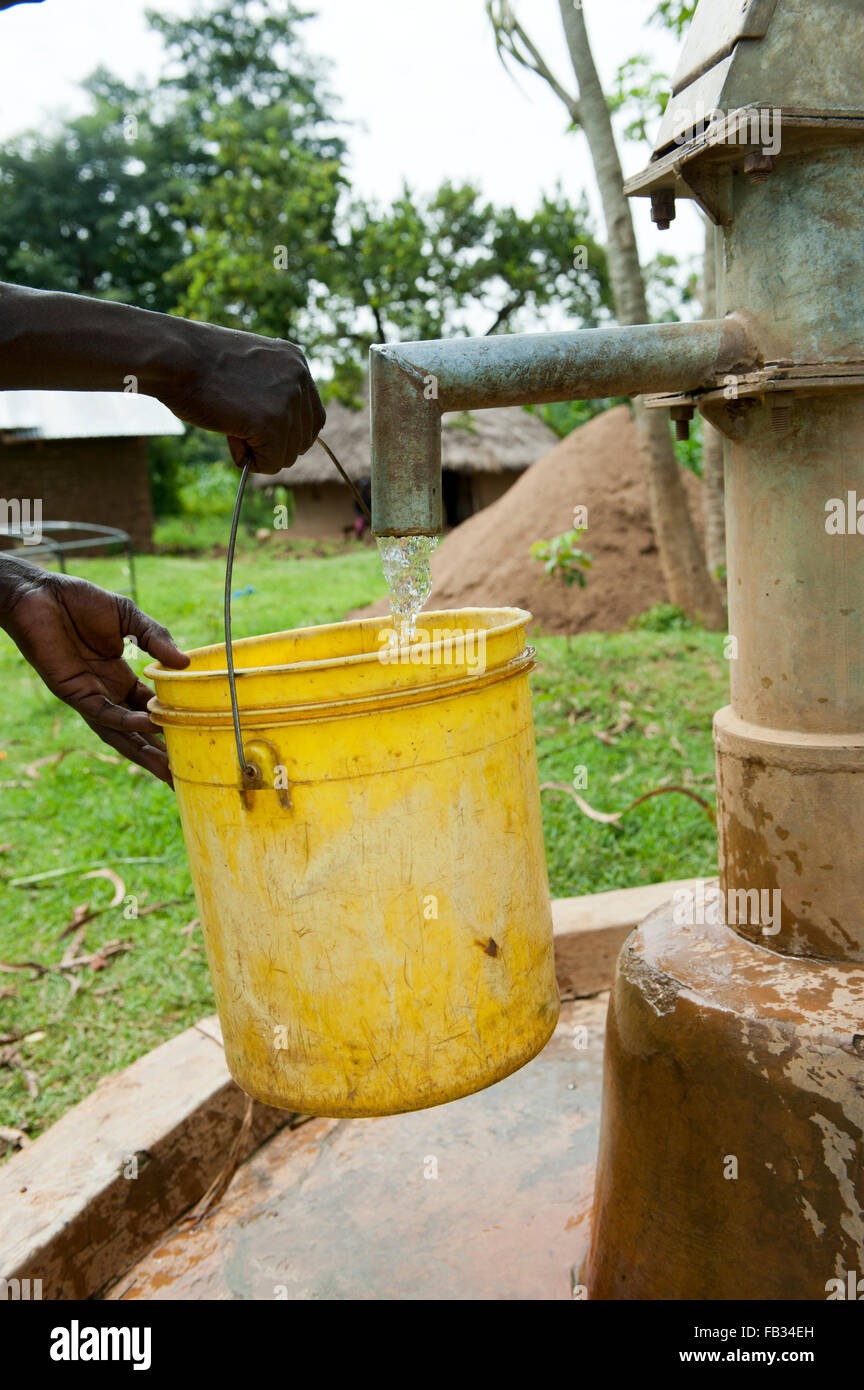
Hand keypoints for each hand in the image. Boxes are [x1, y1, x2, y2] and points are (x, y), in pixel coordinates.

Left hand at [1, 567, 188, 784]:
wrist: (40, 592)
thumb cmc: (80, 601)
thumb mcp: (129, 618)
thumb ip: (156, 638)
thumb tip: (184, 663)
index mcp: (120, 678)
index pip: (151, 709)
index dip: (171, 725)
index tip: (195, 742)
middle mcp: (107, 692)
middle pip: (137, 731)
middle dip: (159, 755)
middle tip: (183, 778)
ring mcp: (90, 695)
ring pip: (120, 732)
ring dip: (143, 751)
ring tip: (169, 769)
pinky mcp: (72, 692)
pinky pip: (102, 712)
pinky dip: (125, 720)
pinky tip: (148, 724)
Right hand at [157, 322, 325, 474]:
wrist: (174, 357)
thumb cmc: (197, 363)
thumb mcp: (247, 368)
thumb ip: (270, 391)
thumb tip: (281, 430)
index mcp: (295, 360)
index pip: (313, 416)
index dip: (288, 434)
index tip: (263, 434)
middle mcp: (299, 378)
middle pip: (303, 440)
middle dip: (272, 444)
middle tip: (239, 428)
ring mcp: (288, 400)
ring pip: (287, 455)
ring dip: (258, 452)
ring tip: (230, 426)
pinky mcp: (271, 423)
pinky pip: (271, 463)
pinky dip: (248, 460)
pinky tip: (229, 435)